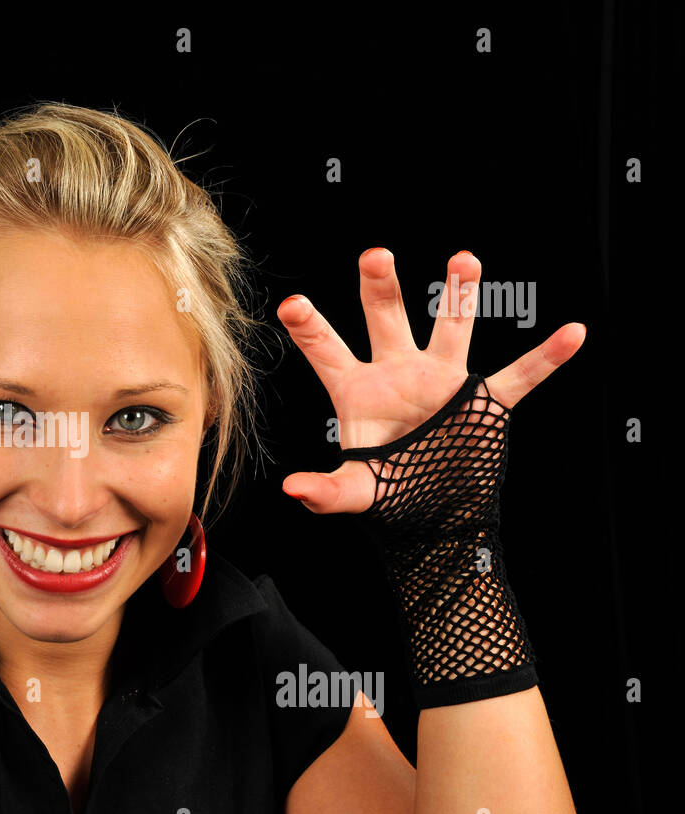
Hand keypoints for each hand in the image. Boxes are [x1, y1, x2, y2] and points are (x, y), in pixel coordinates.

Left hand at [275, 248, 584, 513]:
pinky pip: (521, 376)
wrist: (434, 508)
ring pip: (452, 329)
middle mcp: (399, 372)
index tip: (291, 304)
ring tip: (464, 258)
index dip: (309, 328)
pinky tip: (573, 333)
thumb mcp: (356, 492)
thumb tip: (292, 489)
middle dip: (380, 287)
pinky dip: (547, 358)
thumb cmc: (388, 489)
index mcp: (359, 390)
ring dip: (459, 295)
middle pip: (386, 320)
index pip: (327, 351)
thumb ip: (326, 491)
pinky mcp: (484, 402)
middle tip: (374, 254)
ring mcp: (443, 382)